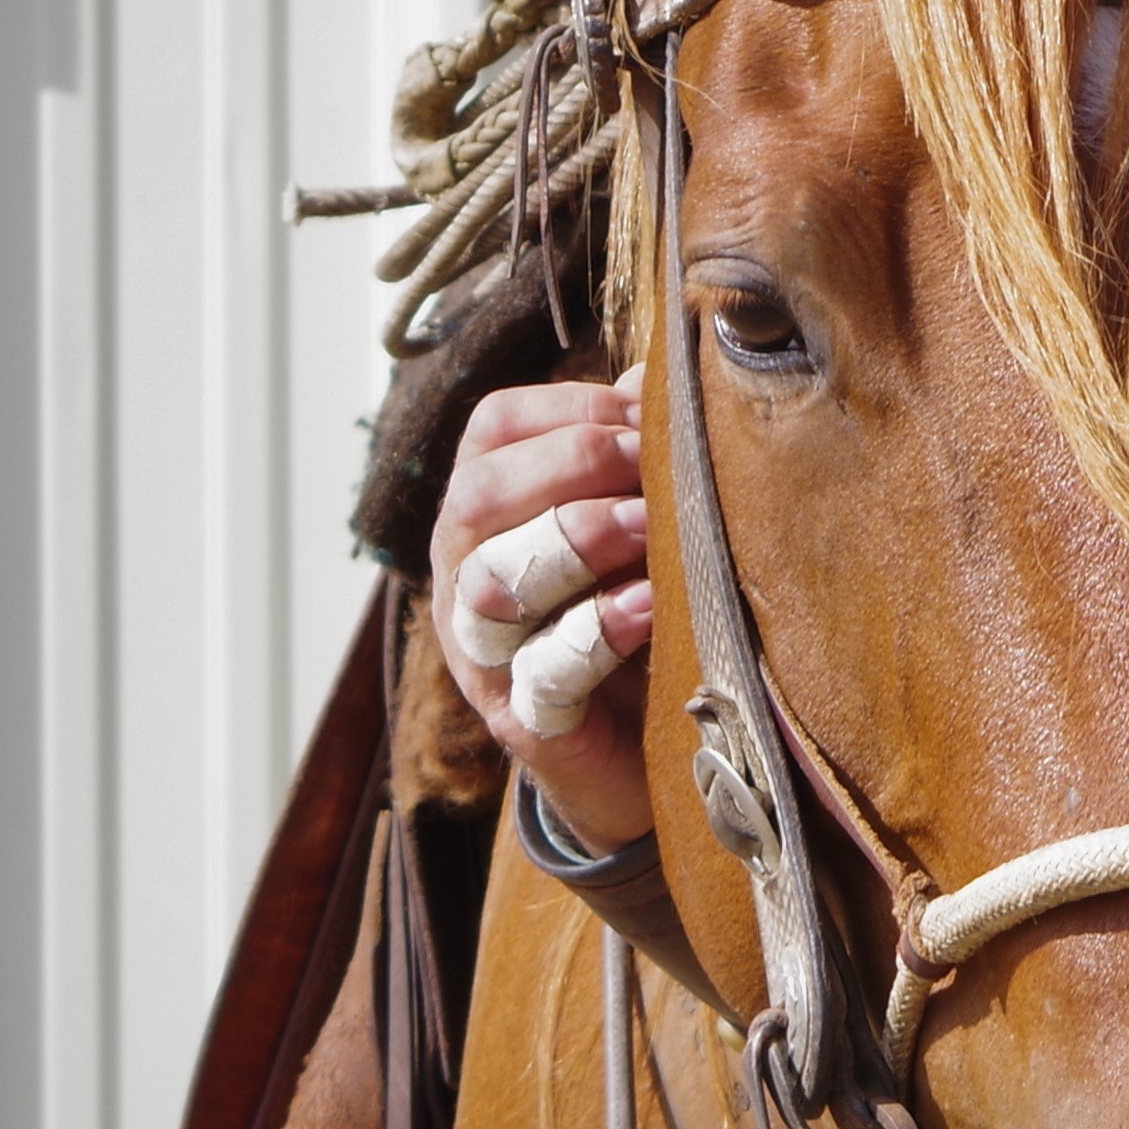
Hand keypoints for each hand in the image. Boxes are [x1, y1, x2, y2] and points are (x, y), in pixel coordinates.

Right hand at [431, 373, 658, 848]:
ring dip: (575, 543)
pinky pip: (540, 672)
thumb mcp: (640, 523)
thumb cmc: (642, 613)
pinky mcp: (525, 722)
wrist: (650, 753)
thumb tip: (663, 376)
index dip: (568, 408)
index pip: (492, 431)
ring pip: (493, 584)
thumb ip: (638, 453)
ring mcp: (484, 654)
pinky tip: (648, 608)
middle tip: (649, 467)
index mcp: (488, 512)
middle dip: (570, 467)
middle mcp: (466, 576)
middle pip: (478, 498)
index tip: (644, 414)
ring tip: (651, 529)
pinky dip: (595, 633)